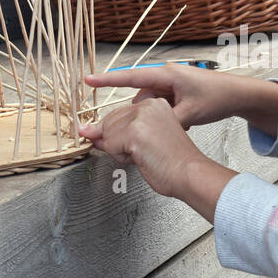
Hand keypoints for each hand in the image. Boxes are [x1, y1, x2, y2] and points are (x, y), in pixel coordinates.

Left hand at [78, 94, 236, 217]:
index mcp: (154, 104)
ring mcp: (141, 117)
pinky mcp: (134, 132)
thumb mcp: (143, 141)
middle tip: (143, 153)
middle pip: (109, 123)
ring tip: (144, 155)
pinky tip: (141, 158)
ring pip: (107, 134)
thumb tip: (88, 132)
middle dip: (118, 143)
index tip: (134, 146)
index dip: (117, 134)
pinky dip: (121, 157)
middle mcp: (148, 105)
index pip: (118, 115)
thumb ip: (117, 133)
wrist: (189, 174)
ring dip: (120, 151)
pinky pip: (110, 146)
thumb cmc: (173, 162)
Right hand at [83, 62, 277, 137]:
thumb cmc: (216, 98)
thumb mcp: (190, 114)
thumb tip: (146, 130)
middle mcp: (166, 76)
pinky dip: (160, 116)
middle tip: (129, 129)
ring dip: (151, 117)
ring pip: (149, 103)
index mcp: (167, 75)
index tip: (88, 80)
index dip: (108, 79)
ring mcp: (171, 84)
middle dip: (135, 113)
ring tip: (166, 128)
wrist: (238, 94)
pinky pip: (160, 105)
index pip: (132, 77)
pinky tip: (173, 126)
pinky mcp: (176, 92)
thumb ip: (166, 120)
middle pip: (139, 95)